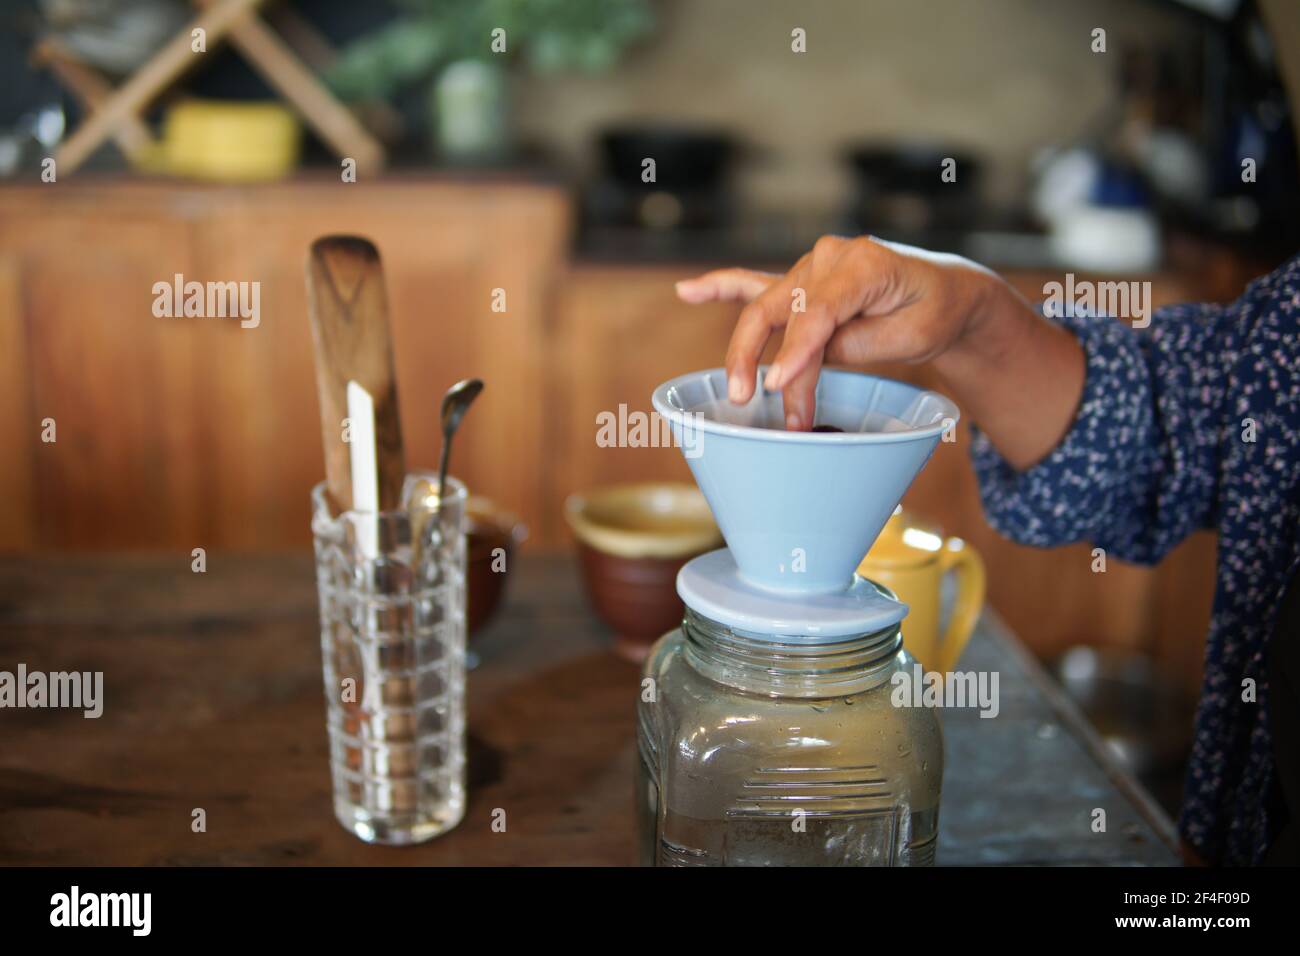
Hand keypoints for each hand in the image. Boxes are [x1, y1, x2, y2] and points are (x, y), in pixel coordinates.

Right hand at [675, 236, 997, 429]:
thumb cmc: (935, 313)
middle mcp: (830, 257)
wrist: (946, 294)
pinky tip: (687, 291)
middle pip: (781, 310)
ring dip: (749, 355)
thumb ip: (859, 343)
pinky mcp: (801, 283)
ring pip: (767, 312)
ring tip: (741, 394)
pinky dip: (721, 287)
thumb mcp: (912, 335)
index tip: (777, 387)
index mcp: (864, 263)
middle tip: (751, 402)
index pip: (818, 311)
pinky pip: (754, 284)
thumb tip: (808, 359)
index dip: (795, 352)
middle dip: (761, 359)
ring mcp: (811, 267)